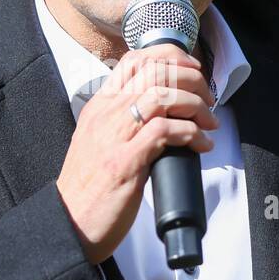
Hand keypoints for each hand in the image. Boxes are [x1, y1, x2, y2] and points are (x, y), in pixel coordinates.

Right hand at [56, 44, 217, 264]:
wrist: (69, 222)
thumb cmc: (88, 187)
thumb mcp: (100, 141)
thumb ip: (123, 123)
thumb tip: (163, 114)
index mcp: (100, 106)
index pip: (134, 61)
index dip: (170, 57)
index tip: (192, 69)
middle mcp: (106, 114)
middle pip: (155, 71)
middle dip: (192, 79)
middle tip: (208, 99)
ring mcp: (115, 136)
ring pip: (163, 95)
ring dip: (195, 105)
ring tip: (209, 123)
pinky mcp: (126, 162)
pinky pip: (165, 130)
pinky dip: (191, 133)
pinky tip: (201, 145)